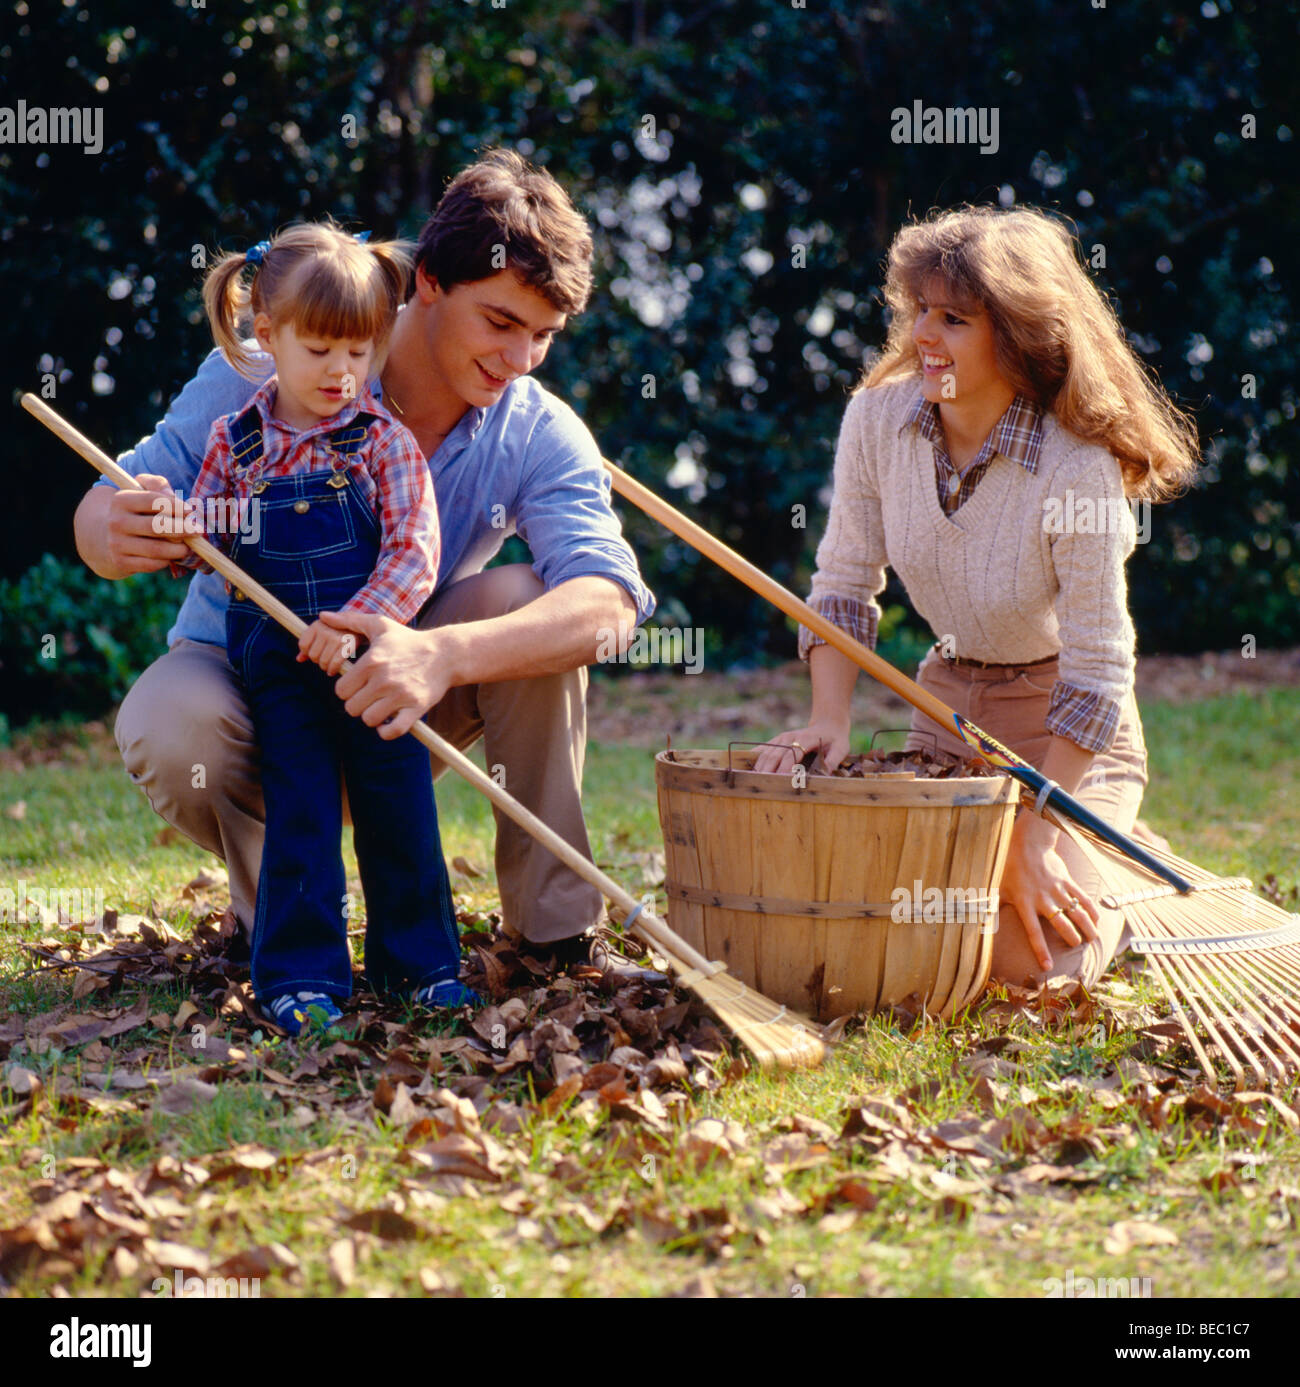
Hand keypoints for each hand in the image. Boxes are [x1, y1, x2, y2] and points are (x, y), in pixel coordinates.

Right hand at [107, 475, 191, 572]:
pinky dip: (166, 561)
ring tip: (187, 546)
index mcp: (121, 500)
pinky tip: (170, 555)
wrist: (104, 535)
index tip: (190, 512)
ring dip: (178, 549)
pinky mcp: (121, 562)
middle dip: (182, 529)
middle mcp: (116, 522)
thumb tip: (174, 499)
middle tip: (197, 531)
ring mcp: (117, 543)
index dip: (176, 506)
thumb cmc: (135, 510)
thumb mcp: (141, 489)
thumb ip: (158, 485)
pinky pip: (151, 564)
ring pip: (156, 549)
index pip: (154, 501)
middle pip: (157, 527)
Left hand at [297, 618, 355, 675]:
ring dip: (325, 667)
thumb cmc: (337, 631)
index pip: (303, 645)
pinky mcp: (348, 645)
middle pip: (313, 655)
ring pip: (323, 661)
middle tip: (325, 659)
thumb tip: (299, 659)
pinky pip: (335, 664)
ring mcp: (337, 637)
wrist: (361, 626)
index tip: (315, 653)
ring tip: (329, 665)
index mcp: (317, 624)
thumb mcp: (322, 632)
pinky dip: (332, 670)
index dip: (307, 653)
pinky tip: (333, 671)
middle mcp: (326, 630)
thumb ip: (309, 644)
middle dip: (318, 660)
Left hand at [319, 608, 450, 738]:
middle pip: (352, 708)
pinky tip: (389, 722)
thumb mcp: (379, 625)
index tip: (358, 685)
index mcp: (371, 662)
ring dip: (372, 716)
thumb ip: (349, 620)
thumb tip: (323, 615)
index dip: (347, 690)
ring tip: (380, 706)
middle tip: (369, 696)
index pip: (341, 690)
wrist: (445, 653)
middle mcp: (384, 680)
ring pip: (369, 720)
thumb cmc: (408, 640)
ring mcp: (400, 696)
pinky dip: (387, 731)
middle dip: (358, 703)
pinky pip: (393, 731)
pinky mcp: (416, 708)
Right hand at [752, 721, 850, 773]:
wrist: (828, 724)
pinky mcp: (777, 740)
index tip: (783, 779)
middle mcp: (791, 737)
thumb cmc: (835, 739)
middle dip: (769, 769)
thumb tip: (825, 773)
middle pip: (776, 754)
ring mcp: (782, 738)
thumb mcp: (841, 748)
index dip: (787, 766)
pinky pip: (764, 748)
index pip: (793, 753)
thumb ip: (833, 760)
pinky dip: (755, 757)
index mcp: (806, 738)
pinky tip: (747, 767)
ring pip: (767, 752)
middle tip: (764, 785)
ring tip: (755, 781)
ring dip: (761, 766)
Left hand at [997, 810, 1100, 971]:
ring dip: (1088, 927)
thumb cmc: (1009, 868)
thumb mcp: (997, 888)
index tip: (1048, 967)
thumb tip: (975, 921)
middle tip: (1077, 946)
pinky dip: (1092, 910)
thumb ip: (991, 906)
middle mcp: (1043, 899)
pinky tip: (1096, 920)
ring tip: (1092, 938)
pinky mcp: (1067, 881)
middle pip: (1062, 924)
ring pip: (1077, 913)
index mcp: (1024, 903)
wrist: (1027, 844)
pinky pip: (1084, 898)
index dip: (1041, 950)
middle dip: (1072, 938)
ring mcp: (1057, 890)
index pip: (1033, 932)